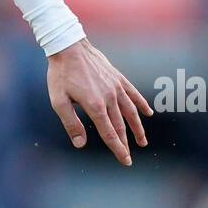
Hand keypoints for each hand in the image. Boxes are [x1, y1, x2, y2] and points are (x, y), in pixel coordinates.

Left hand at [47, 37, 152, 165]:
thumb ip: (70, 123)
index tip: (125, 161)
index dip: (118, 149)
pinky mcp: (118, 78)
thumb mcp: (58, 101)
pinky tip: (148, 113)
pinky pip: (133, 94)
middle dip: (126, 144)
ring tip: (143, 141)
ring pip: (131, 112)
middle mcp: (109, 97)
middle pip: (120, 126)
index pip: (109, 133)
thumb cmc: (61, 75)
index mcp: (95, 106)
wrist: (69, 47)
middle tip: (129, 158)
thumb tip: (80, 144)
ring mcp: (116, 87)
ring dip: (137, 128)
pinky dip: (141, 104)